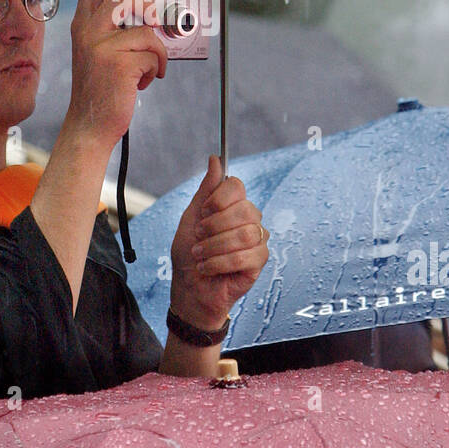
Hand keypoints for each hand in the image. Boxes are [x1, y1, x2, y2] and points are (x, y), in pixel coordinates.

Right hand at [62, 0, 167, 153]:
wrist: (89, 125)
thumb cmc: (100, 90)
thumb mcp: (96, 53)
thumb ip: (113, 31)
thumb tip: (149, 13)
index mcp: (81, 26)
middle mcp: (88, 32)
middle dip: (148, 6)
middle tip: (156, 21)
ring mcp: (102, 47)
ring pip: (147, 32)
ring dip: (157, 53)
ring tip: (149, 70)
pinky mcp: (119, 64)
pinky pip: (152, 56)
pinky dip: (155, 70)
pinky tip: (142, 83)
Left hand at [169, 155, 267, 329]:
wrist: (189, 288)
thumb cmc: (189, 255)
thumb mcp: (191, 218)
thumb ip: (206, 190)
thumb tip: (215, 158)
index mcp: (232, 205)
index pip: (236, 185)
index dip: (218, 199)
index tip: (203, 214)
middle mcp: (249, 219)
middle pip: (243, 208)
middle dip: (214, 226)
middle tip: (199, 238)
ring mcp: (257, 239)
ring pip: (245, 233)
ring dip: (214, 247)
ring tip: (200, 256)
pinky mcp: (260, 261)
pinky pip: (247, 255)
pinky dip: (221, 262)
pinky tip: (209, 268)